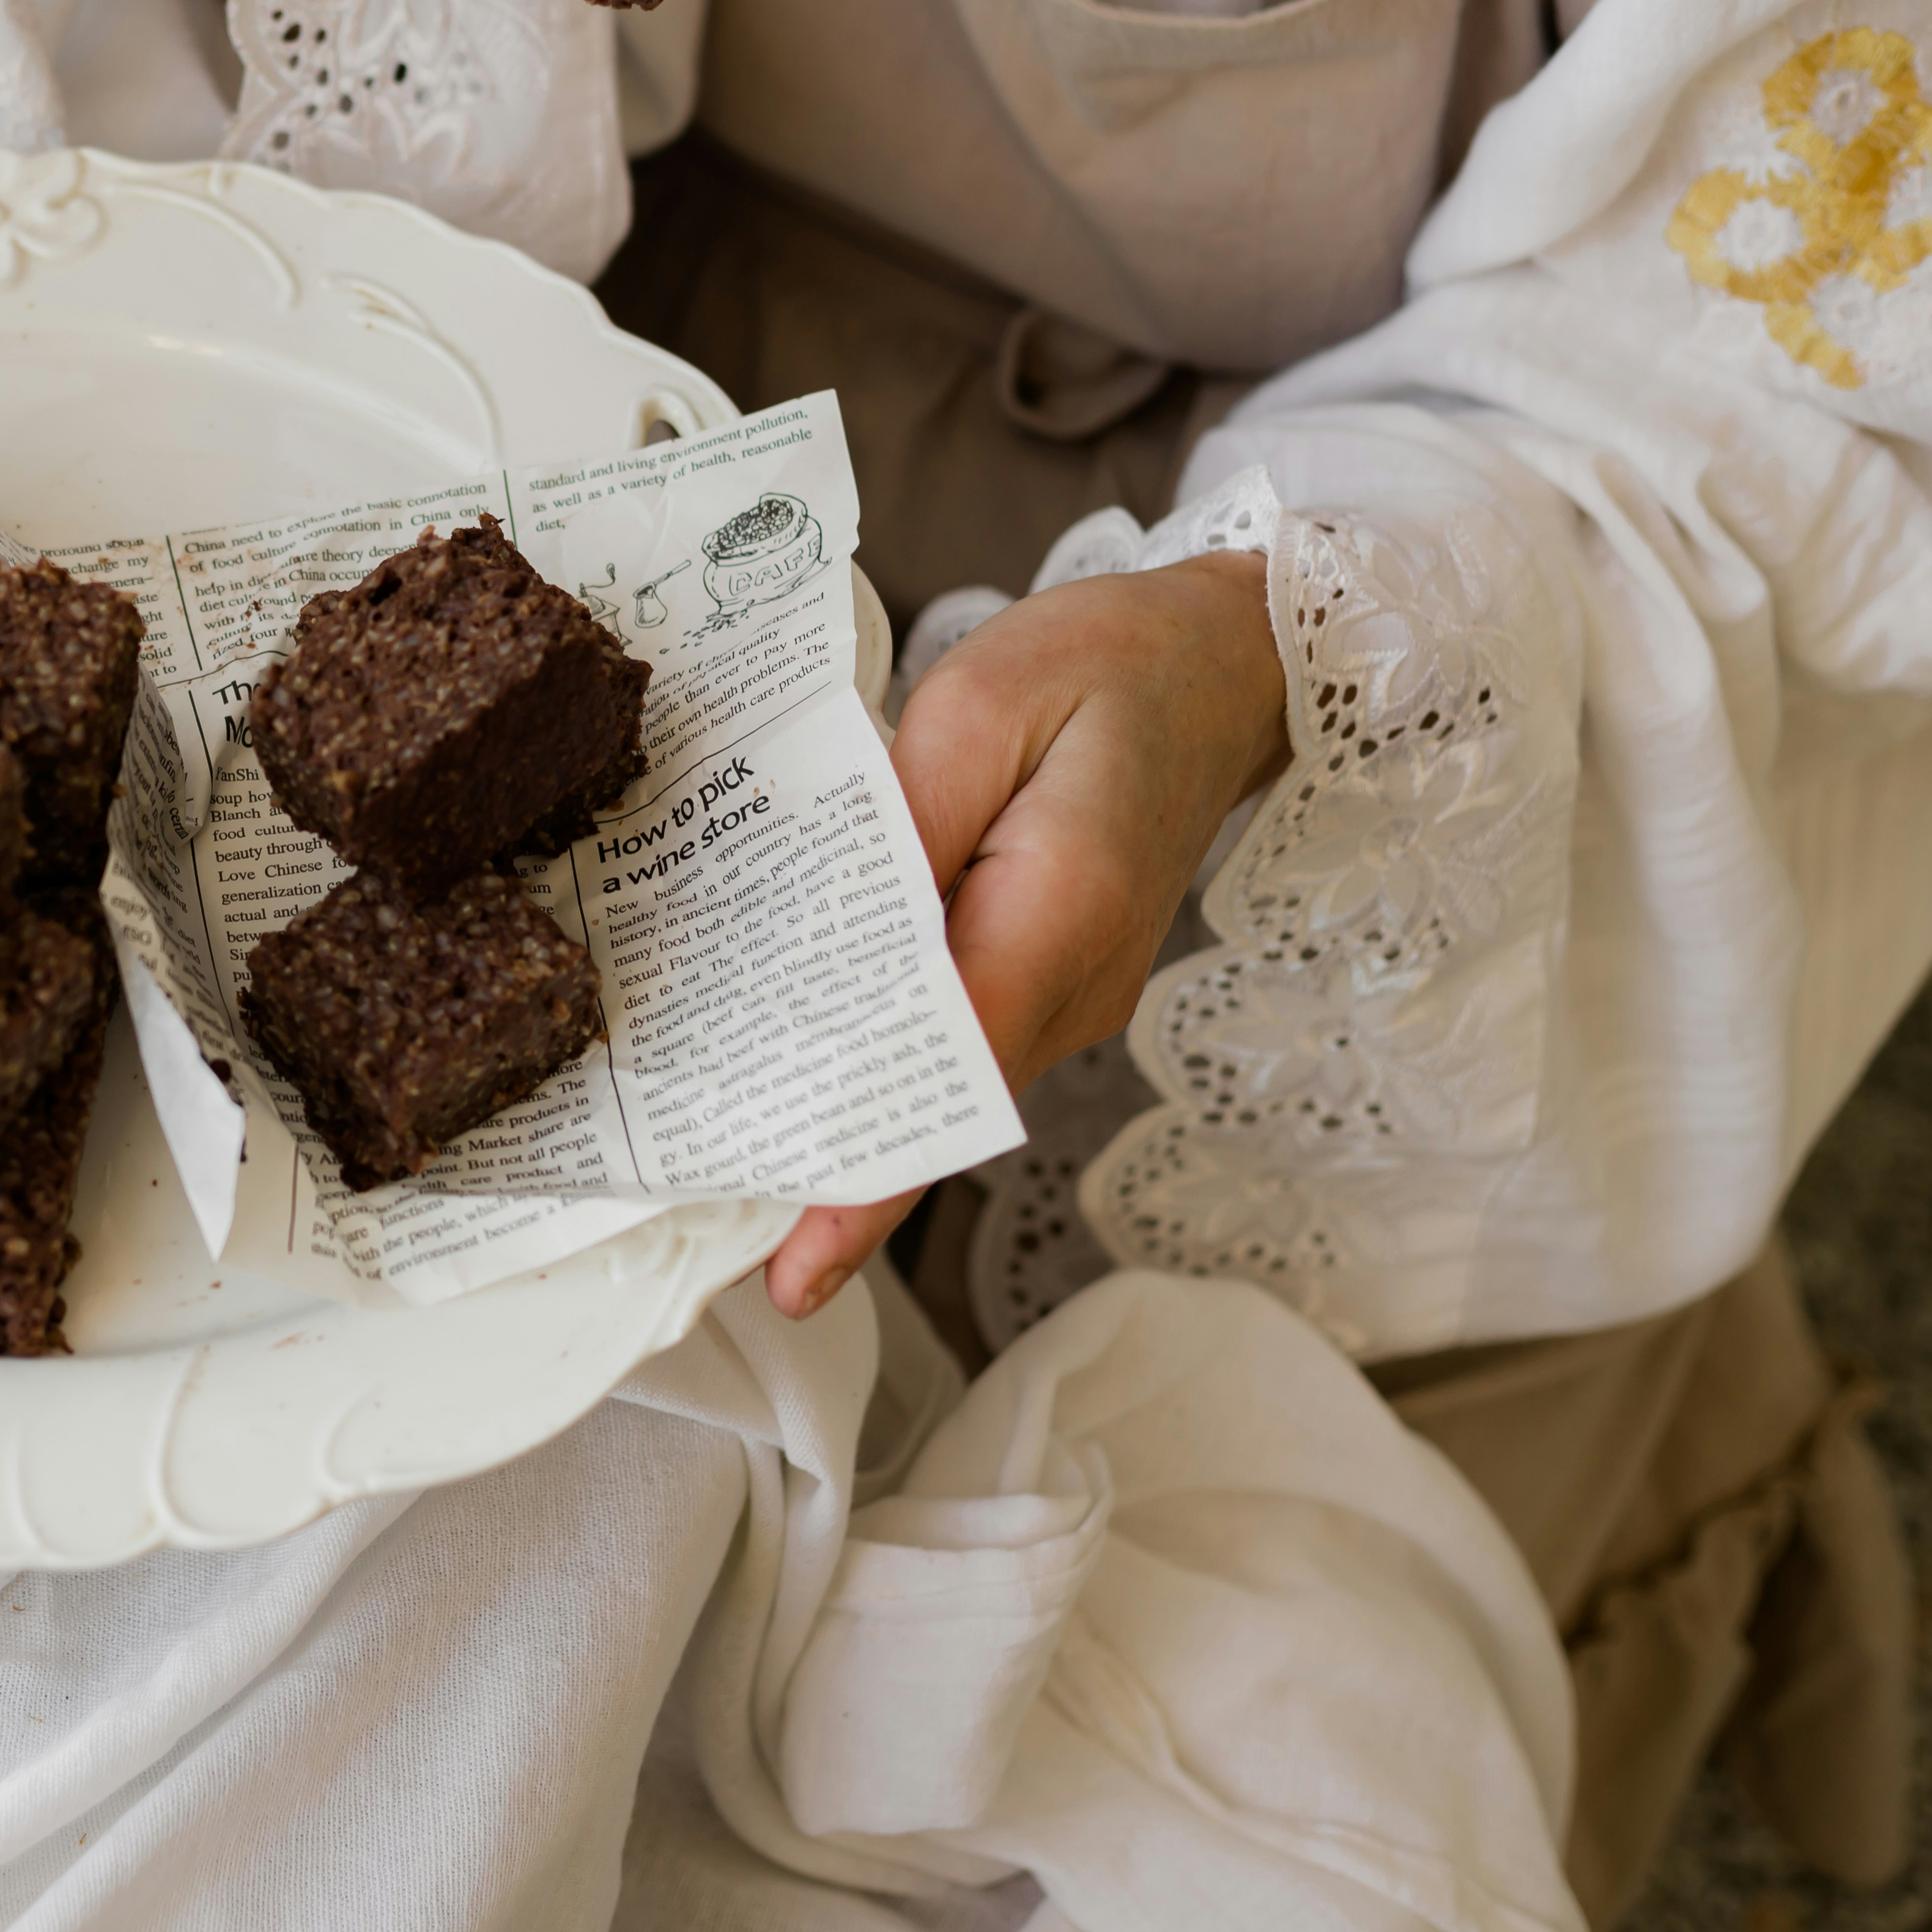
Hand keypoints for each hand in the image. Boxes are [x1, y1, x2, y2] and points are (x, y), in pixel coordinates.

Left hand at [762, 553, 1291, 1318]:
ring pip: (947, 1078)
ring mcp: (1074, 994)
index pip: (949, 1068)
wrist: (1221, 664)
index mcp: (1060, 910)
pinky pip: (961, 1038)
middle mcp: (1075, 983)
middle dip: (832, 1166)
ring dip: (851, 1106)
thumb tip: (831, 918)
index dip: (869, 1174)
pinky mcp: (1057, 981)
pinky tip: (805, 1039)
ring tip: (730, 1134)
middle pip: (939, 1100)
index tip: (800, 1267)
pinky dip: (887, 1050)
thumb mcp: (978, 703)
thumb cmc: (1102, 668)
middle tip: (710, 1208)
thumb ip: (900, 814)